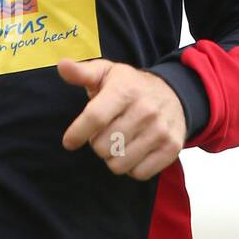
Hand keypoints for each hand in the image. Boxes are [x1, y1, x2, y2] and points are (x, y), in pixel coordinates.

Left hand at [58, 57, 186, 180]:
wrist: (176, 94)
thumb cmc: (131, 86)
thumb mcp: (107, 73)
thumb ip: (82, 73)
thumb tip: (63, 65)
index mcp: (125, 90)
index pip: (95, 117)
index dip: (77, 133)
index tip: (69, 141)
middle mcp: (146, 110)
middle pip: (103, 146)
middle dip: (97, 144)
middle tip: (105, 133)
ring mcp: (161, 130)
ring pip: (119, 164)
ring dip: (113, 157)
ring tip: (119, 142)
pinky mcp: (172, 148)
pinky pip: (138, 173)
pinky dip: (132, 167)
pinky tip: (135, 151)